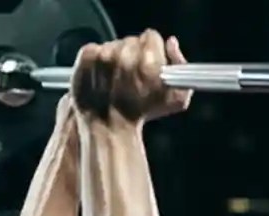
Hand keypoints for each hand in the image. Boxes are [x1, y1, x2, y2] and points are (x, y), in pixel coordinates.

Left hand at [71, 30, 192, 126]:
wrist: (107, 127)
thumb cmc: (142, 114)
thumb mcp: (176, 98)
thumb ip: (180, 65)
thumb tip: (171, 44)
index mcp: (149, 61)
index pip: (151, 36)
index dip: (152, 49)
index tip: (149, 62)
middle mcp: (126, 55)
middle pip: (132, 40)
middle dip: (134, 54)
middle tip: (131, 75)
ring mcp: (104, 55)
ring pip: (114, 44)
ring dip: (116, 58)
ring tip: (115, 79)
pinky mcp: (87, 56)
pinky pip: (96, 48)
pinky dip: (97, 60)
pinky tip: (101, 77)